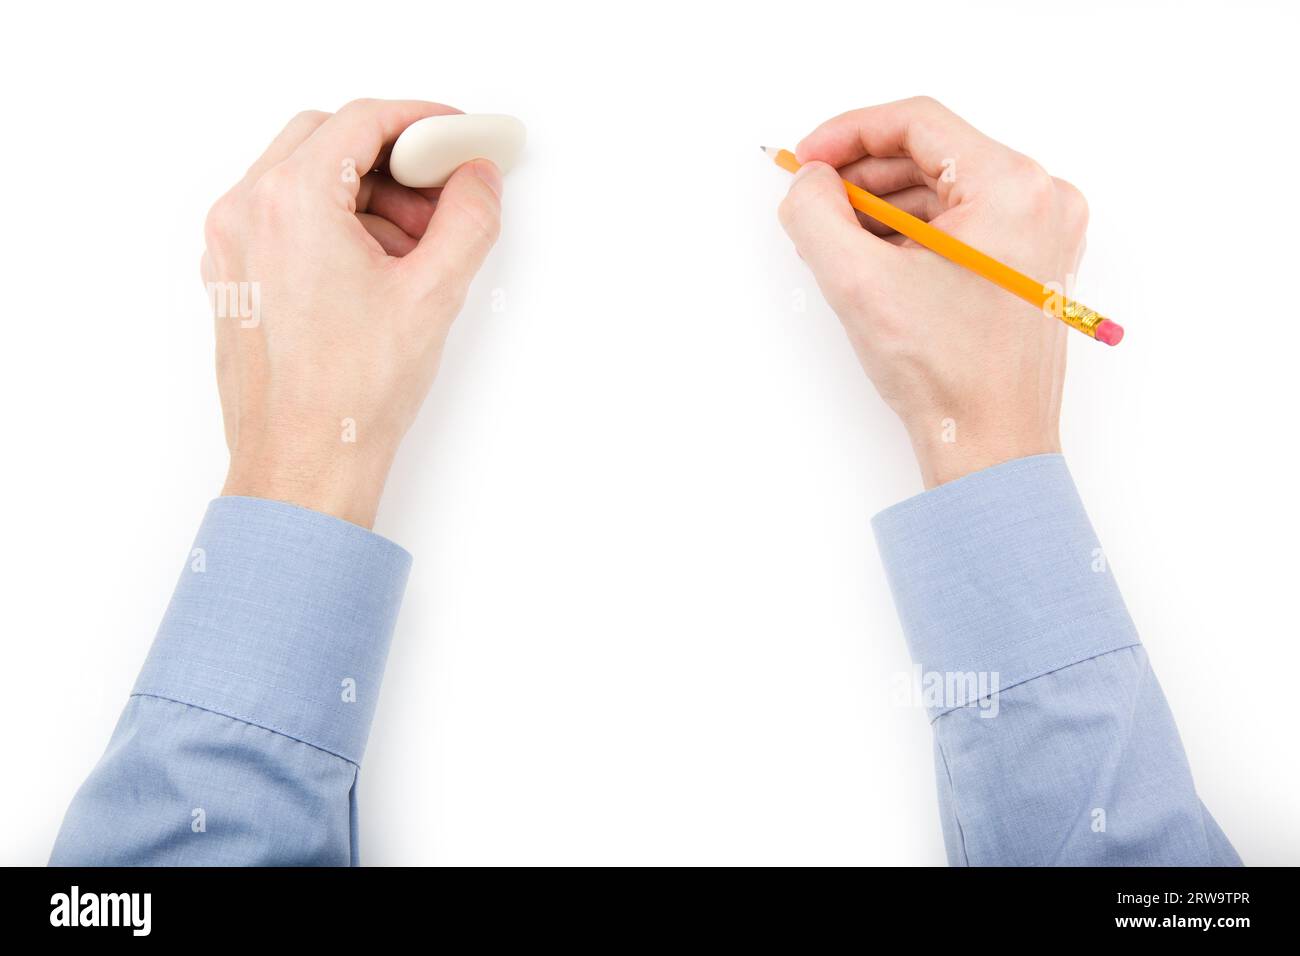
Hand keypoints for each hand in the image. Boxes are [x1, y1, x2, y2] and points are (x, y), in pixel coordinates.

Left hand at [201, 99, 503, 526]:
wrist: (302, 465)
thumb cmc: (350, 396)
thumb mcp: (434, 295)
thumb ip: (468, 219)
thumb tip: (477, 179)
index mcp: (291, 202)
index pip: (361, 121)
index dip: (420, 121)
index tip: (455, 135)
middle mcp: (247, 212)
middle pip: (325, 139)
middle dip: (391, 159)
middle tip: (441, 193)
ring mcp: (231, 245)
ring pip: (303, 178)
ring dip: (364, 195)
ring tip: (413, 250)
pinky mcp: (234, 277)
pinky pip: (283, 218)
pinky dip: (332, 224)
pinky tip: (375, 273)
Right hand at [778, 97, 1086, 487]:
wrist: (992, 446)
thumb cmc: (947, 376)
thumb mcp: (859, 283)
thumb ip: (816, 214)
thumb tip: (808, 181)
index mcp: (1014, 188)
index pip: (918, 122)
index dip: (849, 134)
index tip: (807, 160)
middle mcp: (1043, 198)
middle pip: (932, 154)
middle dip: (864, 177)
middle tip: (816, 204)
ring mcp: (1044, 232)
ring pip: (945, 189)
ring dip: (885, 207)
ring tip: (842, 242)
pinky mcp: (1032, 262)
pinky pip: (963, 222)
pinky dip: (915, 233)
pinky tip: (878, 262)